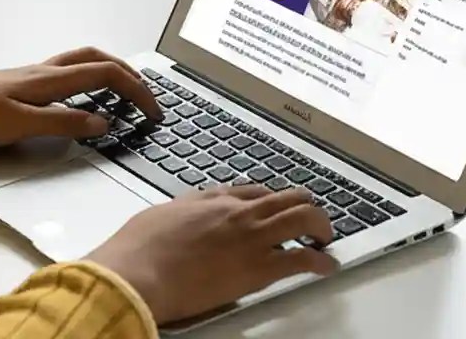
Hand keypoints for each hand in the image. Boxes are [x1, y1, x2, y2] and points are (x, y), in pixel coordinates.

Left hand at [0, 47, 161, 149]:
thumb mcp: (20, 126)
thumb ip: (64, 123)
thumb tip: (103, 123)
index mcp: (49, 80)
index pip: (107, 75)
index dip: (137, 91)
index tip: (154, 113)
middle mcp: (43, 72)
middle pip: (98, 59)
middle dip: (129, 74)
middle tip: (147, 98)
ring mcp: (30, 76)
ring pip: (81, 62)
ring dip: (109, 72)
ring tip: (123, 93)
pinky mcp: (18, 86)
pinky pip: (65, 74)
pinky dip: (86, 80)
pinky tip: (80, 101)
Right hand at [86, 185, 338, 323]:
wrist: (138, 273)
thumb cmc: (140, 249)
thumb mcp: (162, 214)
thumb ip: (184, 210)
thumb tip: (188, 212)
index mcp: (214, 200)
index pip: (255, 192)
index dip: (272, 201)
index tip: (278, 208)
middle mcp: (239, 213)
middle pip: (287, 198)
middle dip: (305, 207)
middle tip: (311, 221)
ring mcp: (252, 237)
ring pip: (302, 218)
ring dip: (320, 226)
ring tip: (325, 237)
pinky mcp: (259, 267)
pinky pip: (302, 258)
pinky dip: (321, 261)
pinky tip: (327, 266)